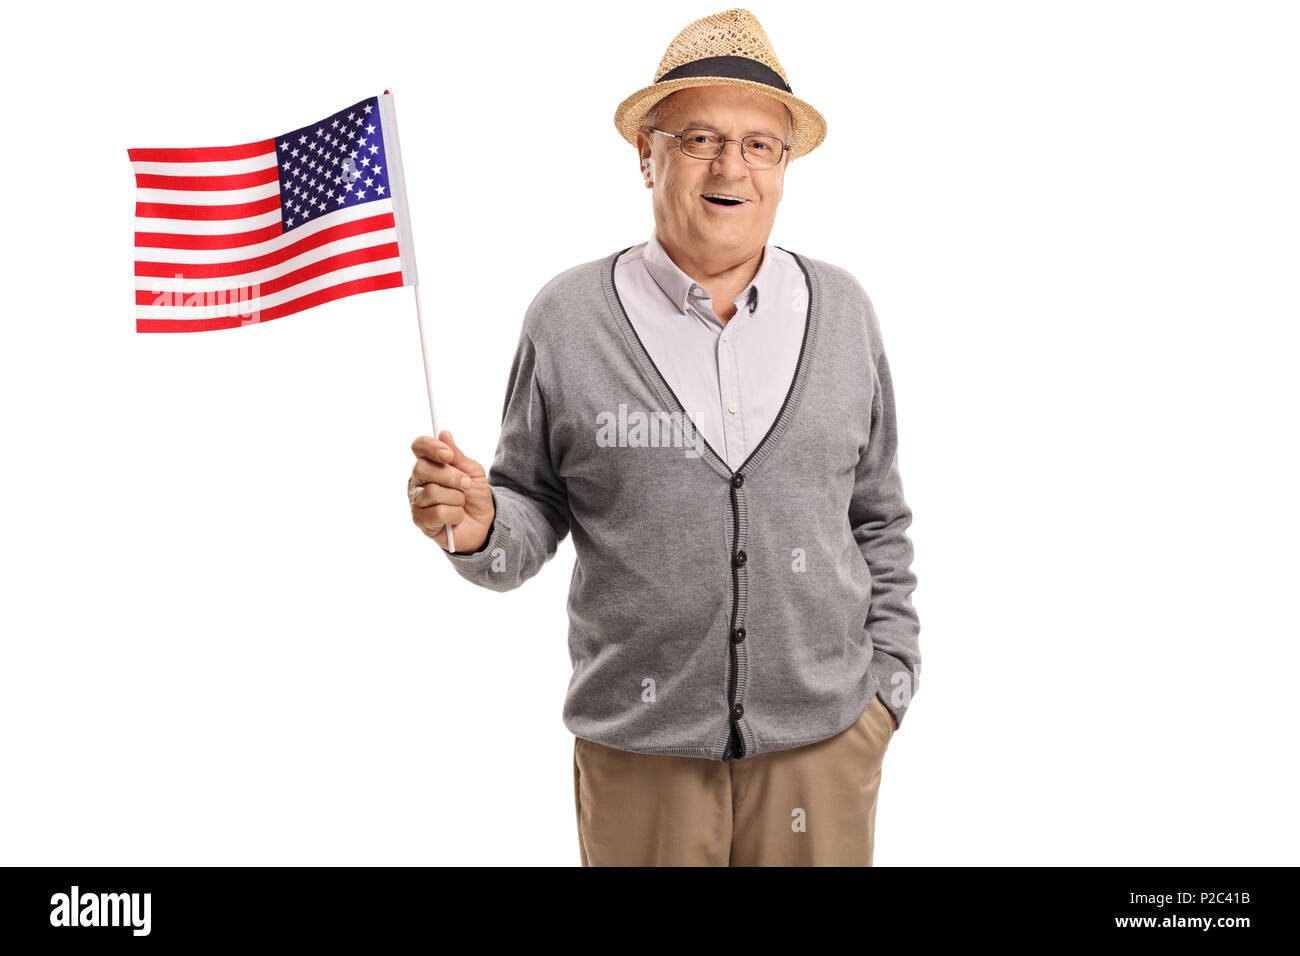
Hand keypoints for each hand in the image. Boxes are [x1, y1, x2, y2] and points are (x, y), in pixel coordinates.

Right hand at [409, 430, 493, 552]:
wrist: (483, 523)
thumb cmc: (474, 495)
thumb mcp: (472, 471)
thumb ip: (457, 455)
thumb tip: (443, 433)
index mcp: (428, 464)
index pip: (419, 446)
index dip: (431, 447)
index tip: (448, 455)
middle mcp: (417, 481)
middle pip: (422, 468)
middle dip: (451, 476)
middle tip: (466, 484)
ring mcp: (416, 501)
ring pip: (432, 492)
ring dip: (456, 498)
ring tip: (461, 503)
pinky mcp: (420, 521)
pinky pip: (438, 512)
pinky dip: (455, 514)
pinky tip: (456, 517)